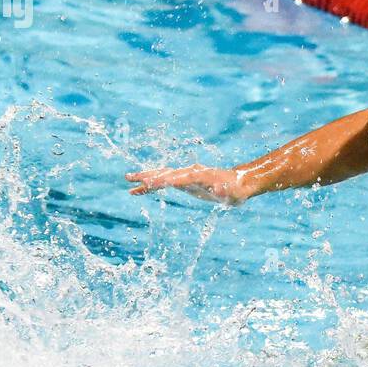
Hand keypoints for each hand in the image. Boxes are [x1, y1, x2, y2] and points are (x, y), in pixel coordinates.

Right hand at [124, 165, 249, 202]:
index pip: (178, 177)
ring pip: (162, 175)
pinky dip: (152, 186)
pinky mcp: (184, 182)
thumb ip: (224, 191)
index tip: (149, 181)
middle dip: (148, 175)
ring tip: (128, 180)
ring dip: (145, 178)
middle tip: (130, 177)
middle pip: (166, 172)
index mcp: (199, 175)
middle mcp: (189, 173)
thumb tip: (218, 188)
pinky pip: (165, 183)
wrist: (239, 183)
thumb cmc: (236, 190)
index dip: (164, 179)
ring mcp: (185, 176)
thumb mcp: (233, 193)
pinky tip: (138, 190)